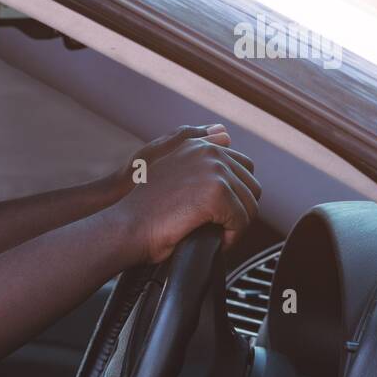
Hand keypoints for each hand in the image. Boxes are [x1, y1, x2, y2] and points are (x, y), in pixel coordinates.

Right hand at [113, 133, 260, 263]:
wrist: (125, 227)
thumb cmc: (142, 209)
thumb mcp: (166, 172)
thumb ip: (195, 156)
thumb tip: (225, 134)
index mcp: (196, 145)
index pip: (242, 166)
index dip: (234, 196)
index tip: (217, 214)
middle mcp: (207, 151)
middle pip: (251, 185)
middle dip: (239, 211)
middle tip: (219, 229)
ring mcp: (213, 170)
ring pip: (249, 204)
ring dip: (236, 226)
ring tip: (217, 237)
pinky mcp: (216, 192)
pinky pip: (242, 220)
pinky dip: (233, 237)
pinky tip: (216, 242)